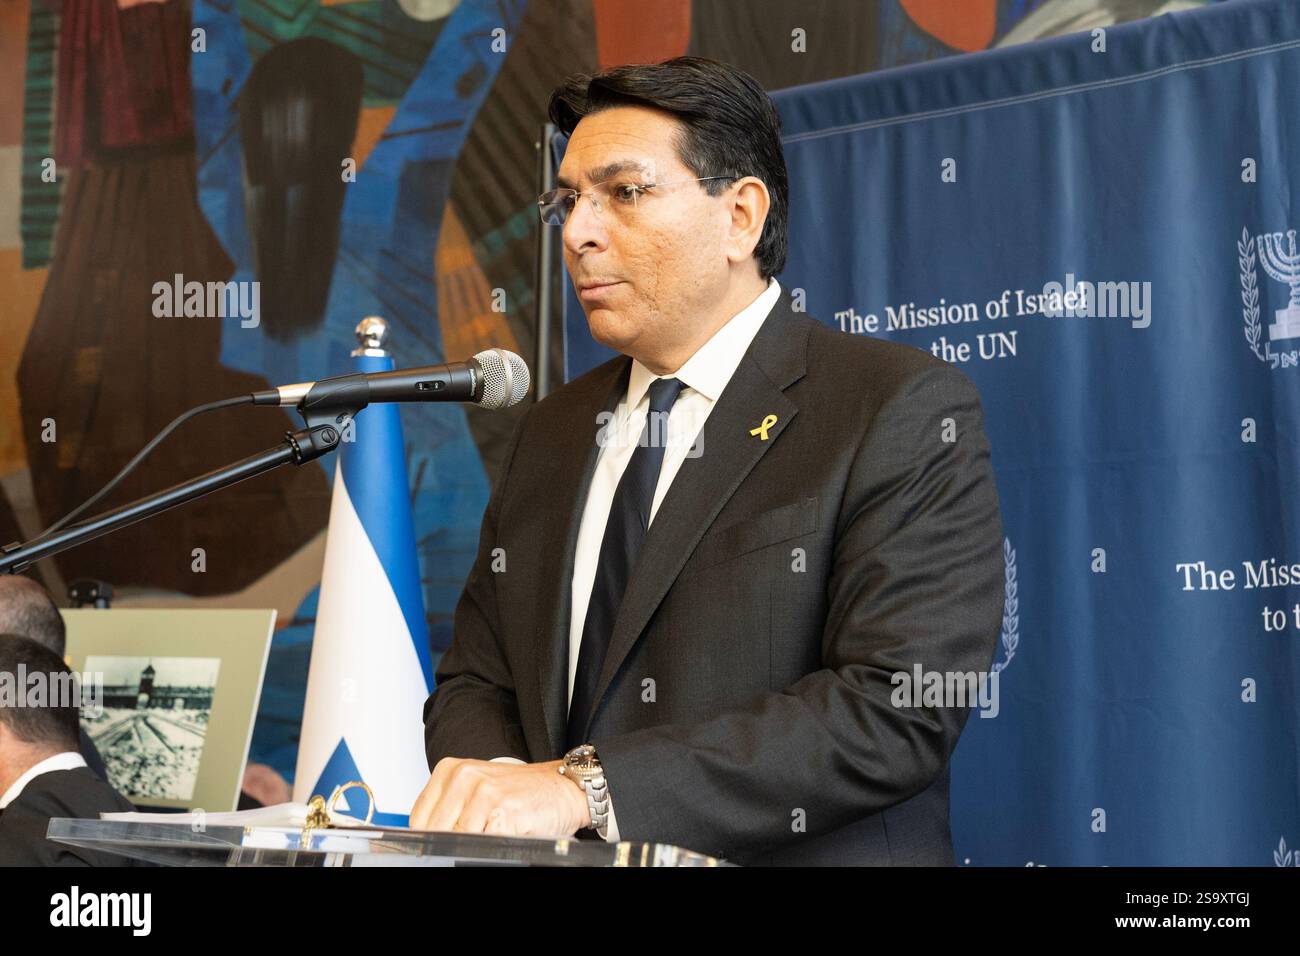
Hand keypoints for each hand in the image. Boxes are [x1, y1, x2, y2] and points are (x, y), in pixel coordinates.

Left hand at [408, 757, 591, 835]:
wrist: (564, 788)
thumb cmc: (522, 793)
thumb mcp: (476, 791)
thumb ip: (449, 810)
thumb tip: (424, 840)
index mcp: (451, 770)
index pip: (419, 818)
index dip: (428, 837)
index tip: (437, 844)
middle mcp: (465, 777)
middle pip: (437, 831)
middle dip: (453, 842)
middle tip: (477, 835)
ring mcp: (484, 792)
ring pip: (459, 840)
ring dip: (478, 842)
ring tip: (495, 830)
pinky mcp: (503, 811)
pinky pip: (484, 844)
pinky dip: (496, 845)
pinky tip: (508, 831)